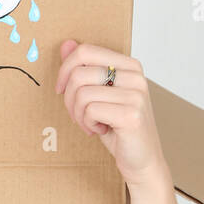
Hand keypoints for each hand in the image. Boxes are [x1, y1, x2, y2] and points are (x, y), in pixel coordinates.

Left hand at [55, 39, 168, 188]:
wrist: (142, 160)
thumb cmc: (119, 128)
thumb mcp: (99, 94)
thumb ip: (84, 69)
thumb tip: (66, 43)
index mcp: (129, 65)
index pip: (86, 51)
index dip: (65, 70)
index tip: (61, 89)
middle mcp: (135, 76)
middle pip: (79, 74)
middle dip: (69, 98)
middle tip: (78, 115)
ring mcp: (136, 95)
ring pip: (82, 94)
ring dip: (78, 115)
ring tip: (90, 124)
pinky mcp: (131, 115)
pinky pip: (90, 111)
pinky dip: (87, 124)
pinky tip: (100, 130)